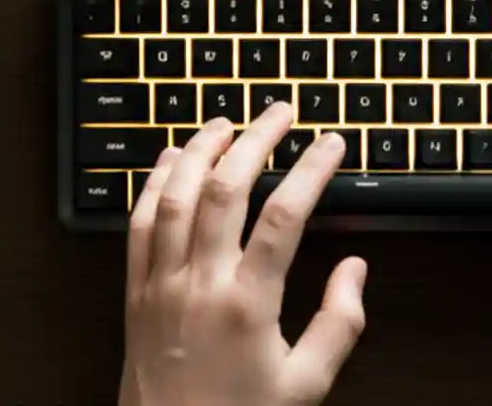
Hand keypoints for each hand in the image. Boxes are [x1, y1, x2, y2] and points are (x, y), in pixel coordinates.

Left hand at [120, 102, 365, 405]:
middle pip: (225, 190)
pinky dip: (154, 183)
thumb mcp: (308, 384)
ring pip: (176, 196)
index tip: (331, 144)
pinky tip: (171, 160)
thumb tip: (355, 270)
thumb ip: (339, 323)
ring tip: (227, 122)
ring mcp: (161, 285)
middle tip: (281, 112)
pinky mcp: (136, 293)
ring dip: (202, 150)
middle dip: (256, 140)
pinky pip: (138, 224)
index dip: (310, 170)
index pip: (283, 216)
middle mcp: (199, 285)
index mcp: (247, 306)